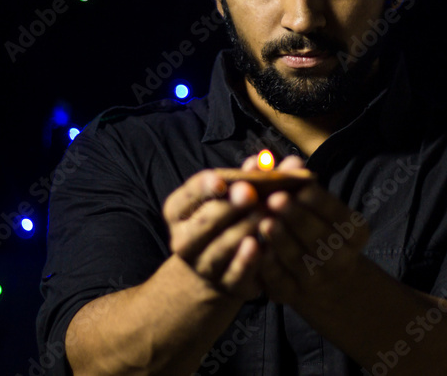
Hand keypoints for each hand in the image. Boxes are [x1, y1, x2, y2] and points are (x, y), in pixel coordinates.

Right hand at [162, 159, 266, 300]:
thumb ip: (247, 176)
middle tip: (251, 192)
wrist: (221, 268)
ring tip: (268, 213)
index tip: (220, 179)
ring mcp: (203, 266)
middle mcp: (183, 240)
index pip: (185, 198)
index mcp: (178, 213)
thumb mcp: (231, 195)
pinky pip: (237, 273)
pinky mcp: (226, 285)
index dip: (202, 188)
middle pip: (204, 222)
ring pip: (222, 247)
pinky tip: (265, 246)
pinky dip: (250, 260)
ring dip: (245, 228)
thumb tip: (263, 160)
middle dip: (228, 206)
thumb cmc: (228, 218)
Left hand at [253, 156, 370, 308]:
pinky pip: (279, 281)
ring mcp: (318, 281)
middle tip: (277, 200)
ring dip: (280, 241)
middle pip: (319, 237)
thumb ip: (299, 182)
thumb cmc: (312, 224)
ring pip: (299, 259)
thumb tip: (288, 159)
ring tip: (265, 222)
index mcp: (355, 232)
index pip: (340, 215)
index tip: (303, 188)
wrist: (315, 274)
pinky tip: (255, 248)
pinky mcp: (292, 296)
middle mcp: (342, 259)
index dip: (321, 202)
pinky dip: (267, 265)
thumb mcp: (314, 205)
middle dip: (298, 218)